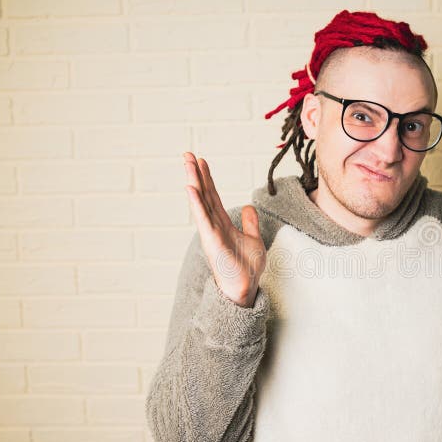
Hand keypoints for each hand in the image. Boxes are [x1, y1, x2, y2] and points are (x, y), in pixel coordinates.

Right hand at [184, 152, 266, 307]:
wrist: (246, 286)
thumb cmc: (247, 267)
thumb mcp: (253, 238)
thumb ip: (250, 223)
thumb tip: (249, 207)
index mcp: (222, 223)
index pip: (213, 196)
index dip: (207, 178)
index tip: (202, 161)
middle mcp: (213, 225)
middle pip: (203, 194)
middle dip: (196, 174)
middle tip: (187, 154)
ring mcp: (210, 232)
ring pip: (201, 202)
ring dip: (194, 182)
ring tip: (187, 164)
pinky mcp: (211, 240)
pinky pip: (203, 218)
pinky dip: (196, 203)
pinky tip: (191, 188)